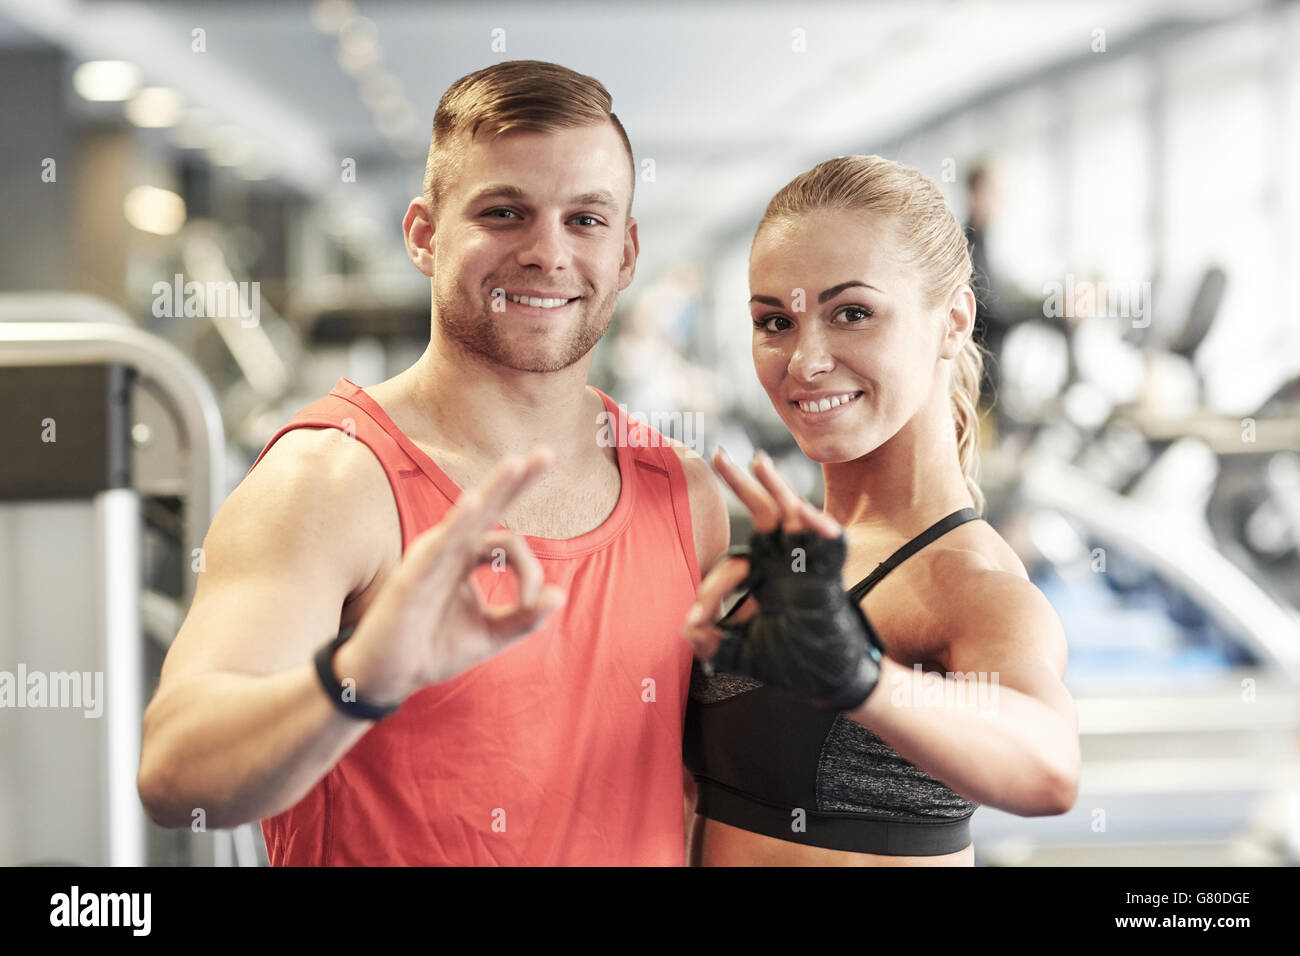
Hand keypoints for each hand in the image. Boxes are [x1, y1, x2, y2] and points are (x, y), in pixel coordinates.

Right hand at [336, 448, 565, 706]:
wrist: (388, 678)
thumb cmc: (433, 649)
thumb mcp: (488, 635)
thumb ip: (524, 618)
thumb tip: (562, 594)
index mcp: (467, 557)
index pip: (510, 545)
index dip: (531, 573)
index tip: (533, 604)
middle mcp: (449, 549)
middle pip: (487, 507)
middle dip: (517, 481)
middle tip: (548, 453)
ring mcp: (428, 559)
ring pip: (465, 519)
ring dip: (493, 491)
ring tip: (516, 463)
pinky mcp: (410, 579)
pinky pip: (436, 549)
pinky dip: (454, 526)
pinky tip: (472, 503)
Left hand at [682, 447, 883, 709]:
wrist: (831, 681)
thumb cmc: (792, 663)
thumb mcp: (745, 655)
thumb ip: (715, 645)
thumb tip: (687, 632)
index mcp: (763, 575)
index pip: (731, 566)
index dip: (709, 593)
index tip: (697, 624)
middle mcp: (783, 562)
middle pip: (762, 513)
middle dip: (740, 483)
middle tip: (717, 453)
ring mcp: (807, 566)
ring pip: (792, 517)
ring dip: (777, 489)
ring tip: (758, 461)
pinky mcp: (830, 579)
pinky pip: (830, 546)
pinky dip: (821, 529)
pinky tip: (807, 513)